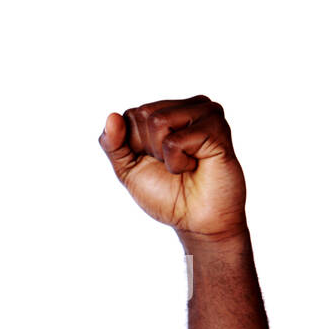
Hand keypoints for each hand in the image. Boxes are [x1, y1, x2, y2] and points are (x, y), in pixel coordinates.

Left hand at [99, 95, 246, 246]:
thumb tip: (112, 116)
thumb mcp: (128, 169)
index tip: (155, 162)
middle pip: (143, 113)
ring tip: (185, 164)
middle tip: (172, 164)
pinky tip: (195, 166)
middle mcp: (189, 107)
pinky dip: (177, 163)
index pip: (130, 115)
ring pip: (158, 120)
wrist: (196, 221)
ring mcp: (206, 113)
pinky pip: (174, 141)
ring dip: (162, 154)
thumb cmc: (166, 195)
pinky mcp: (217, 128)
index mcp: (168, 112)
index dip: (133, 146)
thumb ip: (113, 144)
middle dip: (148, 148)